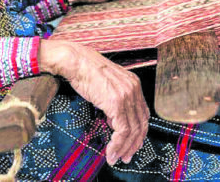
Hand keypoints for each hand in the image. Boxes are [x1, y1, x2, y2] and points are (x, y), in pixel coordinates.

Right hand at [39, 39, 149, 163]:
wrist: (77, 62)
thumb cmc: (87, 71)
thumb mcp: (107, 85)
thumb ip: (115, 101)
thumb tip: (114, 120)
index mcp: (133, 84)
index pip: (143, 114)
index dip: (139, 132)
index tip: (132, 144)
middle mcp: (134, 89)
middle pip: (141, 124)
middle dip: (134, 144)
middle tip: (127, 156)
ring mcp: (127, 96)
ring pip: (133, 130)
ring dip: (124, 148)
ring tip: (116, 157)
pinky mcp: (117, 103)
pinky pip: (122, 130)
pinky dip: (117, 144)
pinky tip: (110, 151)